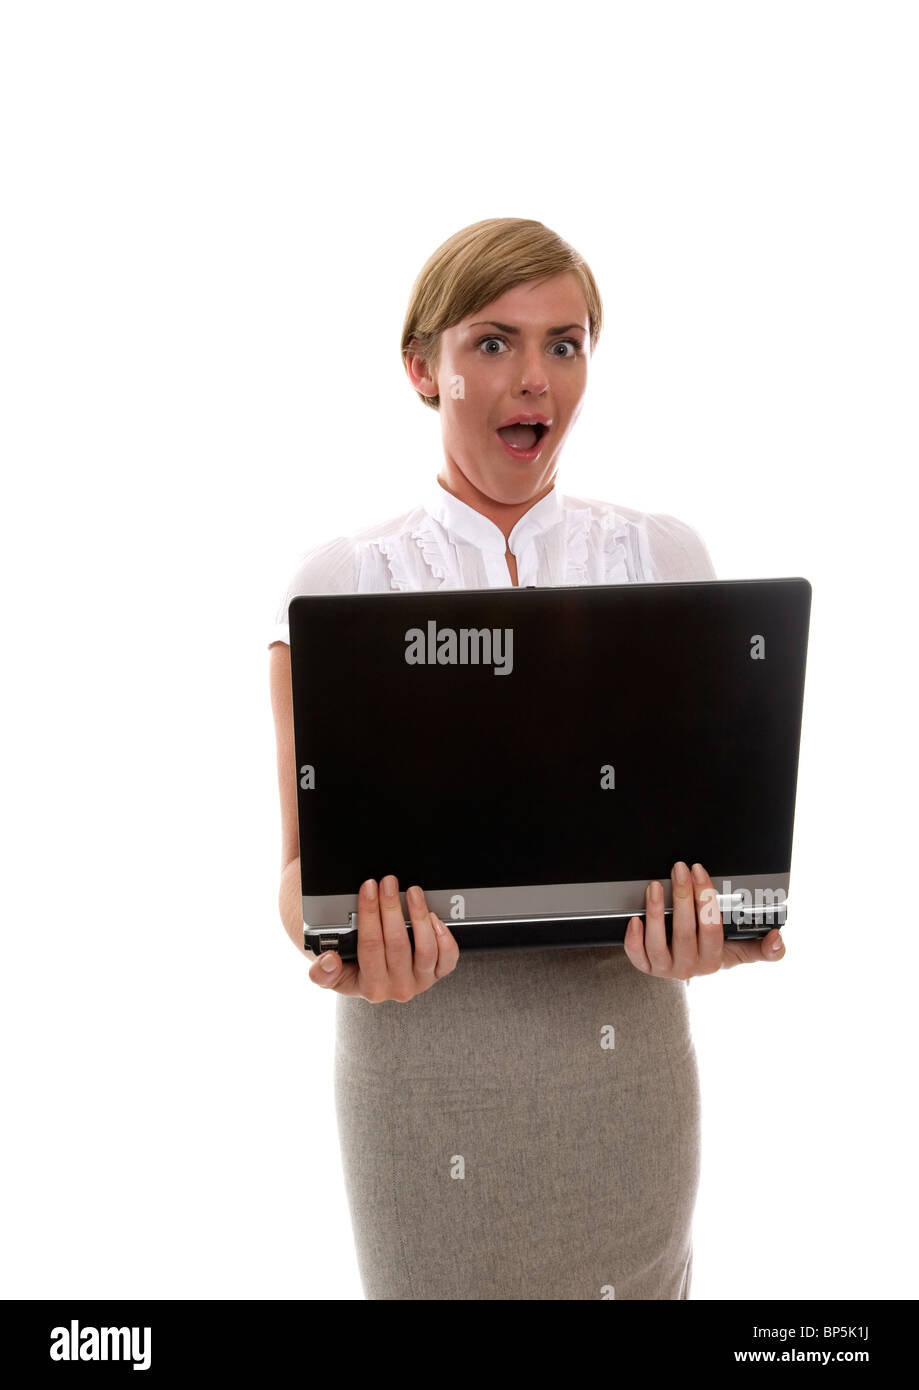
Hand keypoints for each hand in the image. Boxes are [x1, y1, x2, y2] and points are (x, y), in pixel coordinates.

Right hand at [308, 875, 459, 1000]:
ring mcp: (420, 981)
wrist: (373, 982)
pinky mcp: (437, 974)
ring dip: (419, 916)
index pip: (370, 945)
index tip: (367, 888)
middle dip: (391, 907)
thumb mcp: (329, 975)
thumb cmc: (352, 970)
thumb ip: (321, 972)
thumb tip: (328, 960)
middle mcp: (397, 988)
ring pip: (425, 949)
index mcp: (370, 987)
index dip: (369, 913)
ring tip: (412, 892)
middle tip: (388, 882)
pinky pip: (447, 958)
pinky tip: (433, 917)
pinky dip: (443, 937)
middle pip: (397, 943)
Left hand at [624, 861, 785, 978]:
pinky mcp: (647, 968)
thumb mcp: (740, 951)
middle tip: (680, 869)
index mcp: (714, 959)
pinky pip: (637, 957)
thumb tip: (778, 938)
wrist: (689, 969)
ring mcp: (666, 968)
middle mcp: (690, 966)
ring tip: (655, 886)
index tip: (700, 872)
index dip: (706, 899)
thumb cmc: (713, 953)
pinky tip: (635, 918)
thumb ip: (763, 948)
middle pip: (685, 932)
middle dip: (682, 896)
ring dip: (656, 912)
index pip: (712, 928)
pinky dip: (634, 938)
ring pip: (658, 943)